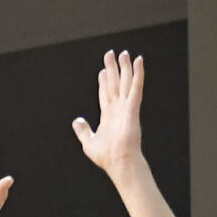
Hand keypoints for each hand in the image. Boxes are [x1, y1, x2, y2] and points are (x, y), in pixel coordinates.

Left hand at [72, 50, 144, 177]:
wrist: (119, 162)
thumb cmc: (107, 157)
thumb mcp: (88, 143)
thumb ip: (83, 131)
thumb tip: (77, 121)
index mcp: (108, 117)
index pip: (105, 94)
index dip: (104, 82)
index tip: (102, 71)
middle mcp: (118, 109)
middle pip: (114, 84)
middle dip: (112, 69)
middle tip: (110, 54)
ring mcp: (126, 107)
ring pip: (125, 82)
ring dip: (125, 67)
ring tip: (122, 54)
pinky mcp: (132, 107)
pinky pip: (136, 86)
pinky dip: (138, 73)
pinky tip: (138, 61)